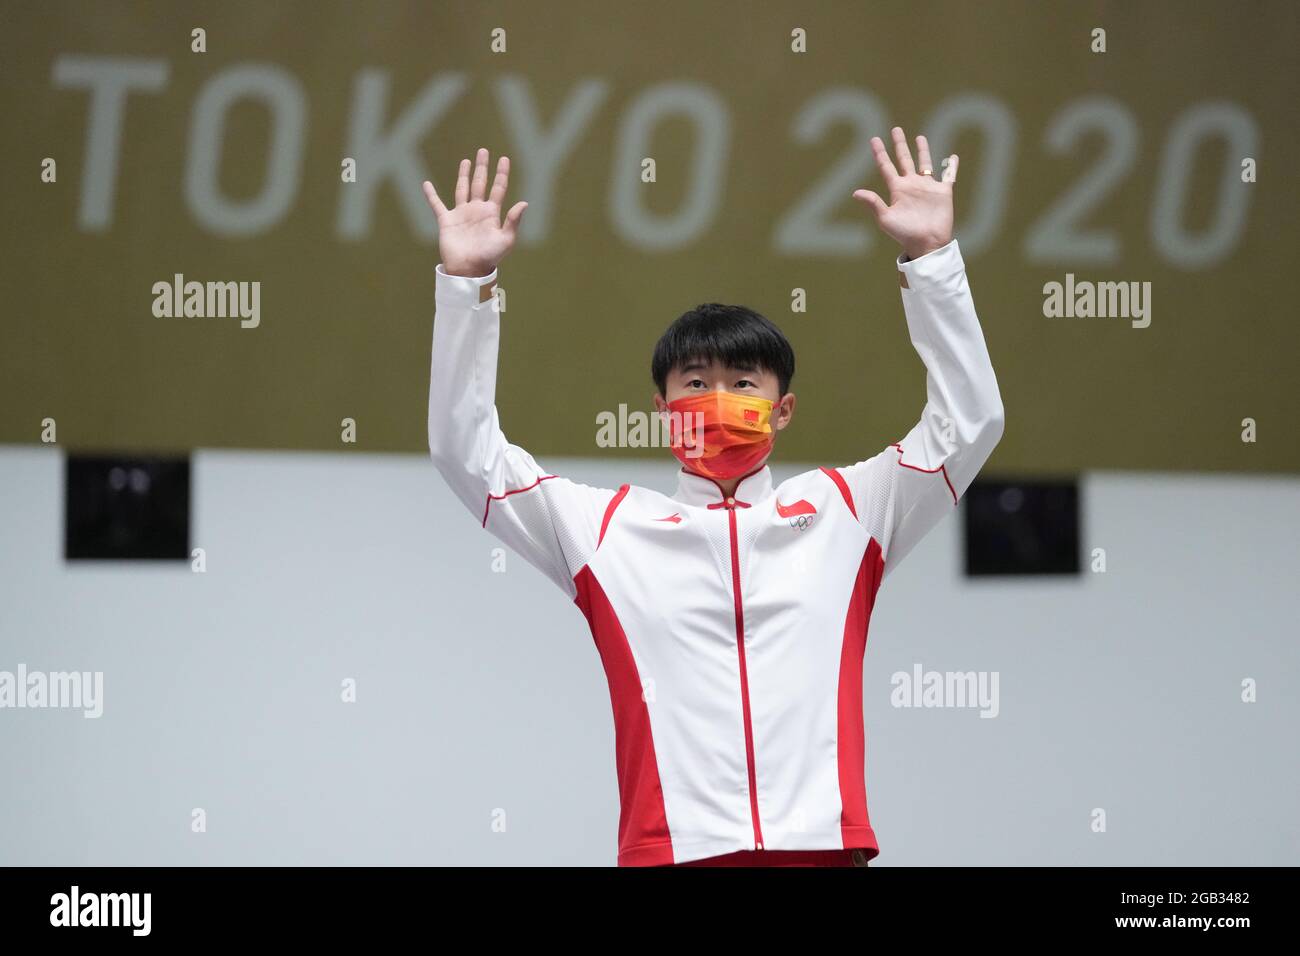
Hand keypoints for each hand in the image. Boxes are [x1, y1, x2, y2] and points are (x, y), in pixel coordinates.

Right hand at [422, 147, 527, 277]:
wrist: (468, 270)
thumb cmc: (489, 258)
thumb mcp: (505, 240)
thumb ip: (513, 221)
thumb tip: (524, 203)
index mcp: (491, 213)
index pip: (498, 188)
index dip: (501, 173)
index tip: (504, 158)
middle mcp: (477, 210)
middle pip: (480, 183)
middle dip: (482, 167)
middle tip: (483, 151)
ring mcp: (461, 214)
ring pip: (462, 189)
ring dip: (464, 175)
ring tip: (466, 161)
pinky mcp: (446, 221)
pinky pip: (437, 204)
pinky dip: (431, 195)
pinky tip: (426, 184)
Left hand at [853, 127, 957, 260]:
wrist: (927, 243)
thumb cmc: (904, 234)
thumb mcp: (886, 218)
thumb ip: (873, 203)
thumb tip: (855, 192)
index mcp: (897, 190)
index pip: (886, 166)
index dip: (880, 153)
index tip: (874, 139)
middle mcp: (911, 185)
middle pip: (904, 159)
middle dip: (899, 145)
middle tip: (895, 129)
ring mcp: (927, 187)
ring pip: (925, 163)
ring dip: (922, 150)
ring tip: (919, 137)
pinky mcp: (943, 192)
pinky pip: (949, 175)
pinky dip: (951, 166)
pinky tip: (952, 157)